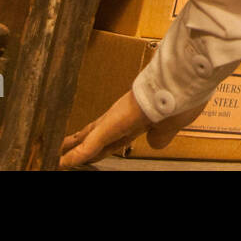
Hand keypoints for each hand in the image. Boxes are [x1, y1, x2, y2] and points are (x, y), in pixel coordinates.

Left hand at [59, 89, 211, 167]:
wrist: (184, 79)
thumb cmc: (185, 95)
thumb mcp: (175, 123)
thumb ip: (162, 133)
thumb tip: (153, 142)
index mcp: (140, 116)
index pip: (116, 135)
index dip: (101, 144)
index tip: (90, 149)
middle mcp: (124, 115)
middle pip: (96, 135)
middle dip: (80, 145)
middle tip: (62, 150)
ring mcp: (116, 118)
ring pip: (89, 138)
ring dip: (73, 149)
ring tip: (56, 156)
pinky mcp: (113, 122)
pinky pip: (92, 143)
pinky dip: (78, 154)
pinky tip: (64, 162)